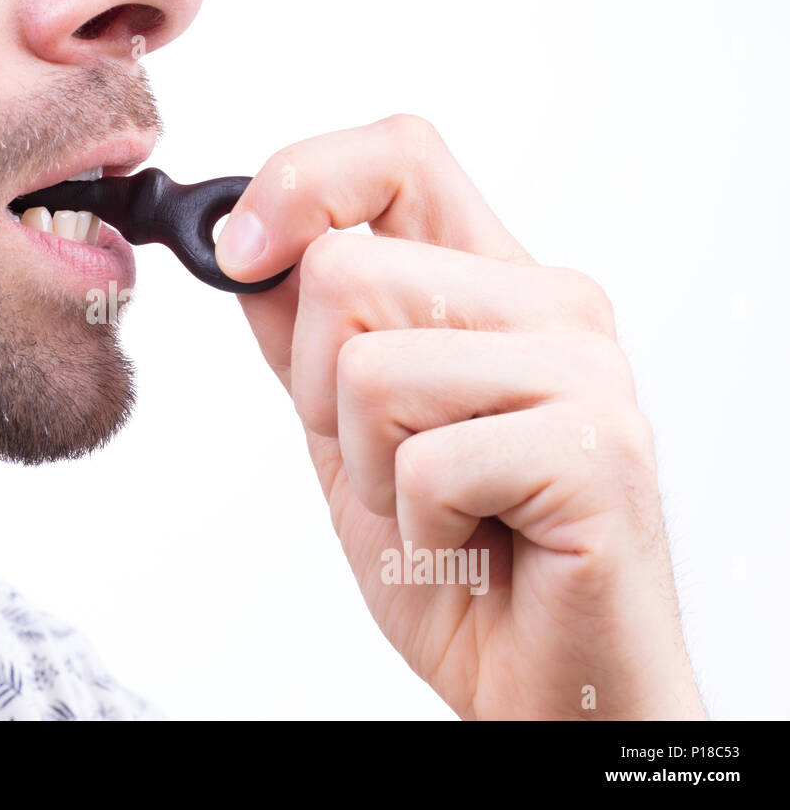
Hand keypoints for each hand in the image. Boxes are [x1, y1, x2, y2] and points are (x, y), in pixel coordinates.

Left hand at [216, 115, 704, 718]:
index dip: (301, 183)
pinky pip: (426, 460)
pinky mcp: (596, 451)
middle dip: (319, 392)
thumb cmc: (459, 561)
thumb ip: (305, 335)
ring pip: (372, 367)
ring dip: (370, 467)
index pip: (398, 155)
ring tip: (433, 508)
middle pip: (349, 270)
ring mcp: (584, 373)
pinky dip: (417, 528)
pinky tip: (472, 547)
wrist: (537, 679)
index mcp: (494, 284)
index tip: (238, 253)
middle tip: (383, 461)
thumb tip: (245, 247)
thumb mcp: (348, 432)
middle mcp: (551, 307)